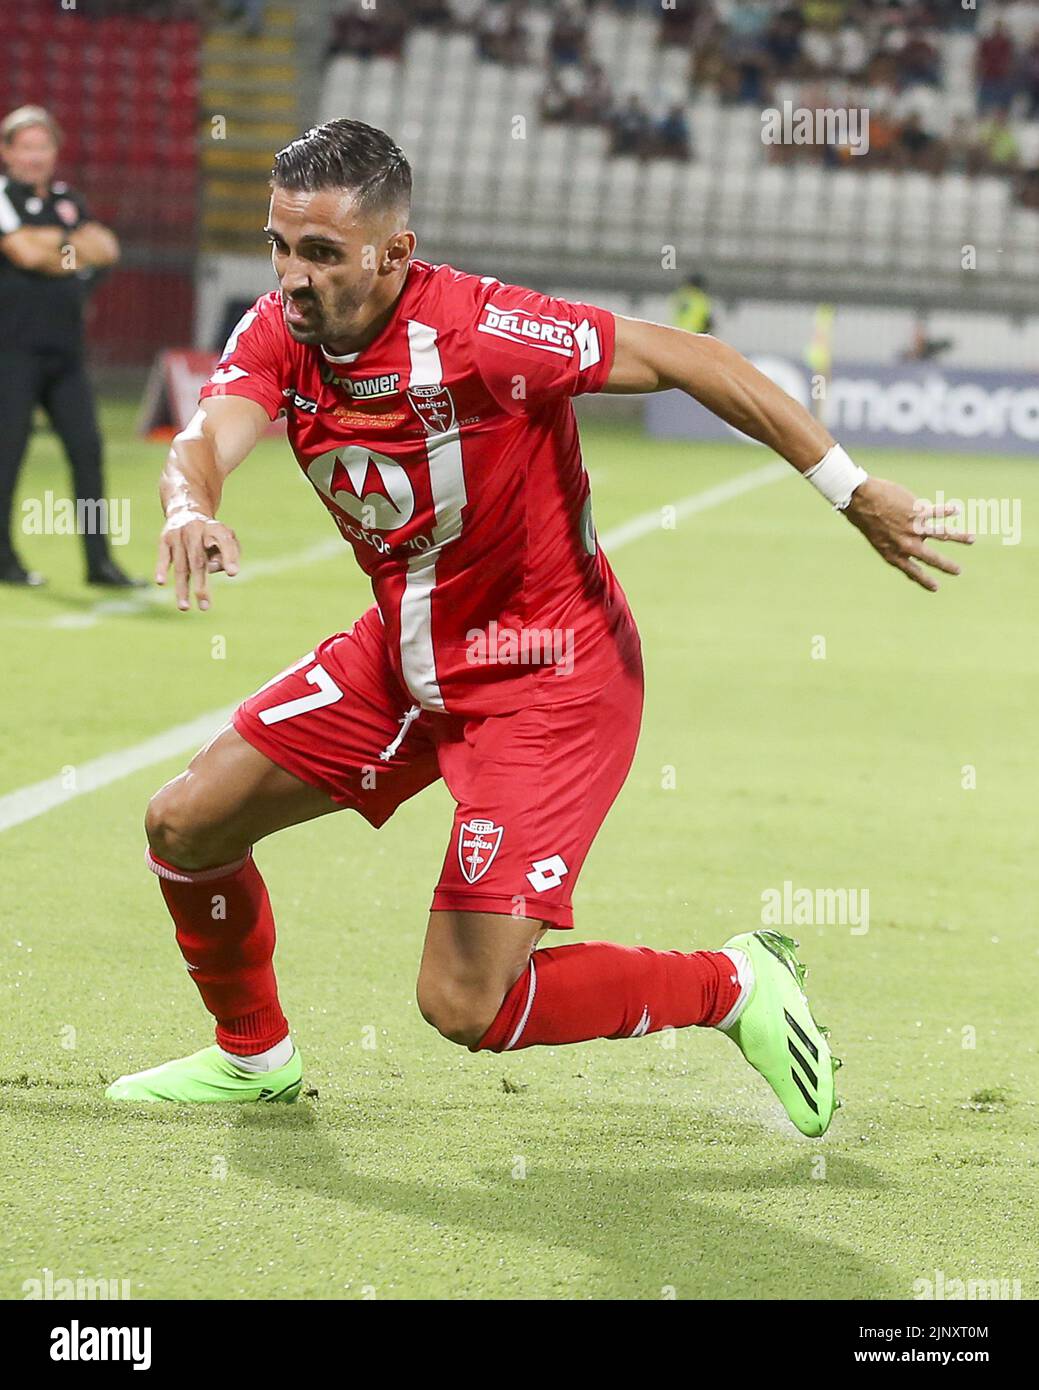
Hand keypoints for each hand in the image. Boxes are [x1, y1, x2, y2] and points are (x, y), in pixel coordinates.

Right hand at [156, 511, 239, 610]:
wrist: (187, 511)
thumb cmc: (213, 534)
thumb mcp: (227, 538)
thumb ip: (229, 553)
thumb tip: (217, 568)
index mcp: (216, 529)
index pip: (224, 543)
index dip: (229, 557)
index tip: (233, 573)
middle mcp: (197, 530)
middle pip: (199, 562)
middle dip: (201, 586)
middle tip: (205, 607)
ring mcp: (179, 534)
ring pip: (180, 565)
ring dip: (182, 588)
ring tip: (184, 608)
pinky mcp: (164, 539)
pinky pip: (163, 556)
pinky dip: (161, 569)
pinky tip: (160, 582)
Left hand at [843, 478, 973, 591]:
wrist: (861, 500)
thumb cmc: (865, 517)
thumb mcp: (877, 538)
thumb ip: (895, 542)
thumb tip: (913, 540)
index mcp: (893, 554)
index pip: (912, 571)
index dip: (924, 580)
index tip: (935, 588)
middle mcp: (906, 544)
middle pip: (932, 558)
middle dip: (947, 566)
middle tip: (958, 571)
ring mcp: (914, 528)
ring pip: (943, 534)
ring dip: (959, 537)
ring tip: (972, 539)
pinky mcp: (918, 511)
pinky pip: (937, 512)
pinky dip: (948, 511)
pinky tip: (956, 510)